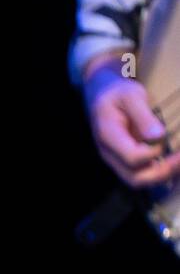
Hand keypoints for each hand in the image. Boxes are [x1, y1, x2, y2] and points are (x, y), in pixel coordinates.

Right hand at [84, 54, 179, 187]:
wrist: (100, 94)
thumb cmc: (116, 92)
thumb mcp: (131, 95)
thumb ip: (143, 116)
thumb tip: (159, 136)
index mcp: (108, 136)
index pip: (132, 157)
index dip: (153, 152)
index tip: (163, 136)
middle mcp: (109, 153)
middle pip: (135, 178)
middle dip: (162, 172)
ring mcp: (115, 159)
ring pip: (138, 181)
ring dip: (162, 175)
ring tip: (178, 161)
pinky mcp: (123, 161)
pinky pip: (141, 175)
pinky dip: (158, 173)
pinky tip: (172, 162)